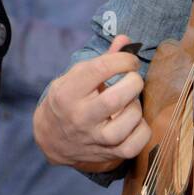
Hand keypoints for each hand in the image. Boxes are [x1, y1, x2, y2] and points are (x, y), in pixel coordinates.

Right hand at [33, 33, 149, 171]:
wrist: (52, 138)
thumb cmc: (69, 100)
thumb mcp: (76, 77)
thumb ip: (102, 60)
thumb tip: (126, 40)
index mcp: (67, 93)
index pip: (100, 69)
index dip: (123, 60)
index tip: (129, 61)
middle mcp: (79, 117)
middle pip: (117, 97)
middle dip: (133, 82)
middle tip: (133, 79)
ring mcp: (94, 138)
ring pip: (129, 119)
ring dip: (137, 106)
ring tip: (129, 102)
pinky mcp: (108, 154)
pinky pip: (137, 142)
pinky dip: (142, 129)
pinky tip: (133, 122)